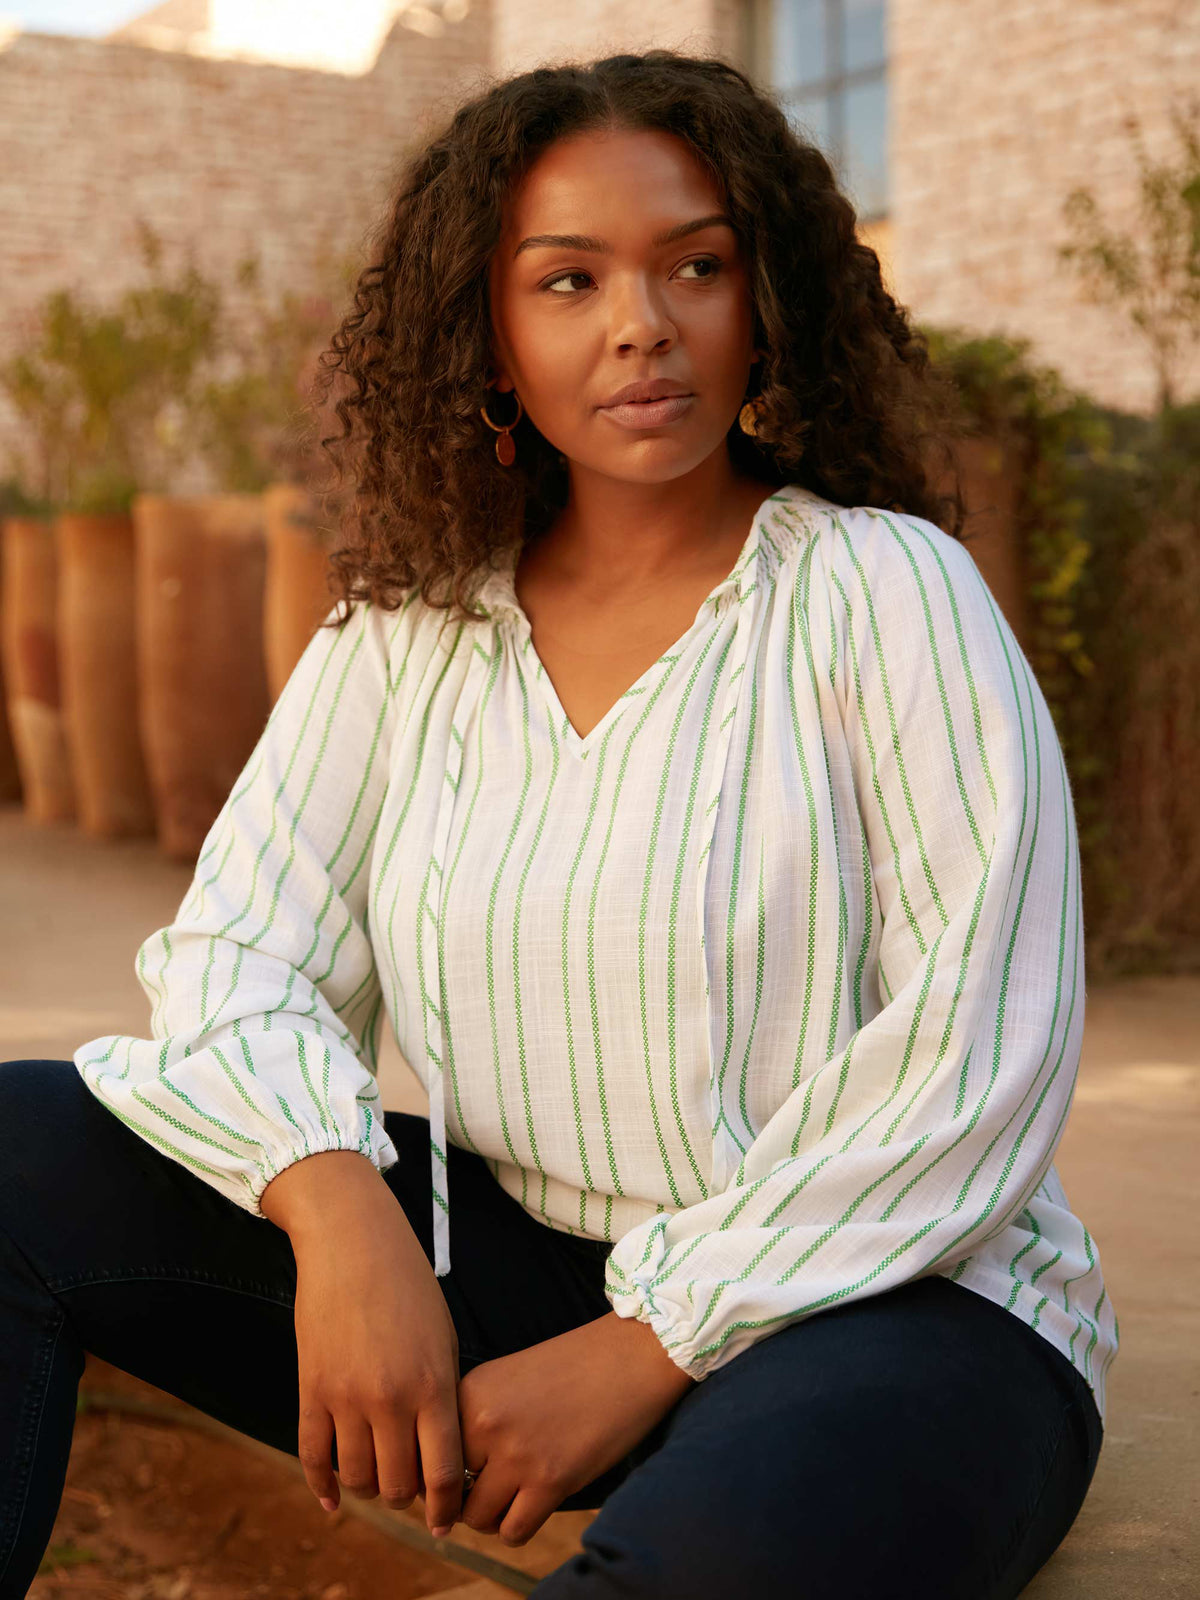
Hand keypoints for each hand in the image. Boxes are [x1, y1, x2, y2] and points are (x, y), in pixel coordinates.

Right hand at [267, 1156, 467, 1537]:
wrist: (352, 1241)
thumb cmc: (408, 1285)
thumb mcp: (443, 1337)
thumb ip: (444, 1397)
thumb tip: (441, 1456)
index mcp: (433, 1385)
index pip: (444, 1473)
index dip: (448, 1507)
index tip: (447, 1521)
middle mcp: (390, 1399)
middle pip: (399, 1487)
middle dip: (408, 1497)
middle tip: (411, 1490)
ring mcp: (346, 1396)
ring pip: (358, 1478)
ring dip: (369, 1488)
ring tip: (378, 1478)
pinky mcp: (310, 1388)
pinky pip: (313, 1457)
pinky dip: (323, 1486)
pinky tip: (333, 1498)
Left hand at [453, 1310, 695, 1546]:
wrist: (631, 1355)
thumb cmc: (575, 1365)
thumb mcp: (508, 1378)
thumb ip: (477, 1418)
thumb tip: (452, 1476)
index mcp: (470, 1392)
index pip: (431, 1455)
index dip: (444, 1472)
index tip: (460, 1478)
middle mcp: (485, 1423)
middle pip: (450, 1491)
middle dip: (467, 1497)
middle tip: (490, 1491)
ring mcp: (517, 1454)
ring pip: (478, 1518)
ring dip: (492, 1516)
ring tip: (513, 1499)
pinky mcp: (551, 1480)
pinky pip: (513, 1531)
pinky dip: (518, 1527)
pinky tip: (534, 1506)